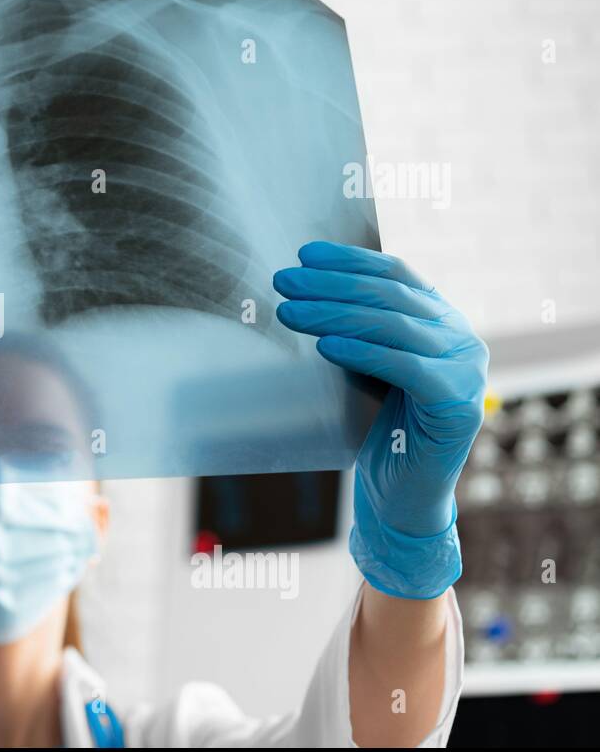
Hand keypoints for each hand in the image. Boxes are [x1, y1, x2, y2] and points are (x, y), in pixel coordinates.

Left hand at [274, 242, 488, 597]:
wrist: (400, 497)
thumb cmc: (376, 431)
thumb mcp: (364, 368)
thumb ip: (355, 330)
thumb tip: (304, 288)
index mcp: (442, 322)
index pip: (396, 276)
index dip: (350, 262)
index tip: (304, 254)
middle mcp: (462, 338)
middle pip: (390, 298)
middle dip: (331, 285)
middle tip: (283, 280)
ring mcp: (467, 370)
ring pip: (394, 327)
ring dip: (335, 313)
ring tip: (289, 310)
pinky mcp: (459, 404)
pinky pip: (407, 368)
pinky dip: (364, 352)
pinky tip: (326, 345)